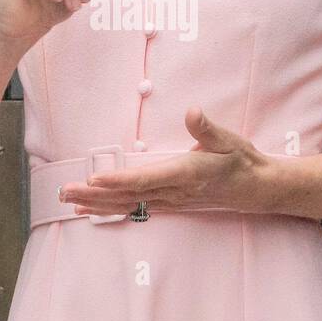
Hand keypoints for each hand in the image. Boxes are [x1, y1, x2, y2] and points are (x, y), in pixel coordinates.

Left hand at [59, 108, 274, 215]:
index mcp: (185, 173)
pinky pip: (136, 208)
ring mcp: (171, 201)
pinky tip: (93, 209)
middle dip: (95, 195)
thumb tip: (192, 111)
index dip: (118, 180)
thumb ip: (207, 129)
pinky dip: (112, 208)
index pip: (145, 178)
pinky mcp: (171, 204)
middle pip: (128, 195)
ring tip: (69, 201)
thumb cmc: (241, 160)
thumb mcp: (229, 141)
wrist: (256, 189)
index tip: (94, 179)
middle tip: (65, 192)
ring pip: (128, 205)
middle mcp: (174, 191)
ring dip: (97, 204)